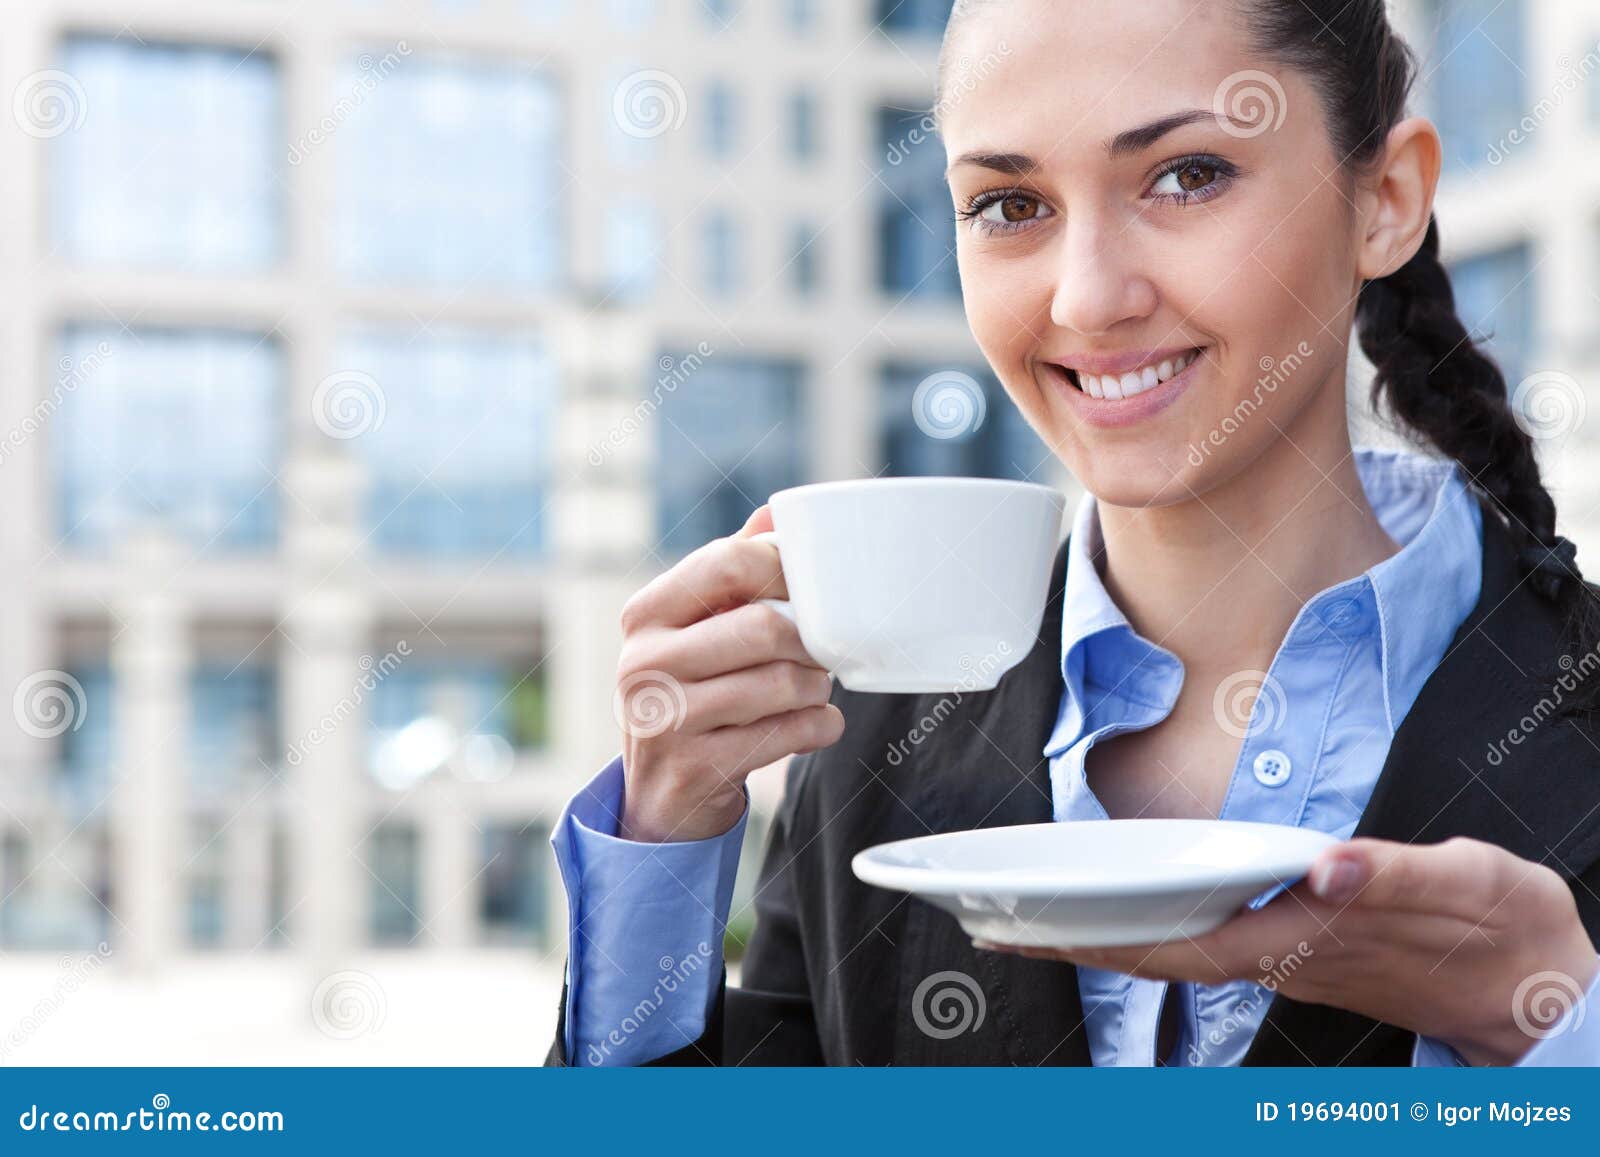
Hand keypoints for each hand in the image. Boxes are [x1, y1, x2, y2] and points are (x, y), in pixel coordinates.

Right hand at [613, 505, 844, 843]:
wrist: (658, 795)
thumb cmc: (688, 693)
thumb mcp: (692, 629)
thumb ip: (730, 570)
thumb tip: (778, 512)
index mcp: (645, 615)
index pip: (728, 563)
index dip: (785, 568)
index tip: (807, 588)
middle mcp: (645, 664)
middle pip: (764, 626)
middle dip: (810, 639)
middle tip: (820, 649)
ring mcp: (667, 720)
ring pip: (784, 683)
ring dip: (817, 686)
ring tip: (813, 687)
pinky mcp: (698, 768)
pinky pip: (792, 733)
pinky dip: (821, 725)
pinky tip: (814, 723)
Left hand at [978, 836, 1597, 1064]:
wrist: (1534, 981)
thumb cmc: (1501, 929)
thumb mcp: (1466, 888)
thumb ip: (1393, 877)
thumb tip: (1325, 868)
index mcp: (1308, 940)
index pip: (1185, 945)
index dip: (1105, 940)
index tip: (1035, 932)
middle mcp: (1281, 958)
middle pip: (1158, 955)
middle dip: (1073, 946)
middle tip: (991, 928)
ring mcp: (1283, 958)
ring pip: (1172, 950)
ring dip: (1099, 938)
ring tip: (1024, 922)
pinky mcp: (1292, 946)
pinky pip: (1200, 940)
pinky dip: (1146, 928)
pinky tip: (1113, 915)